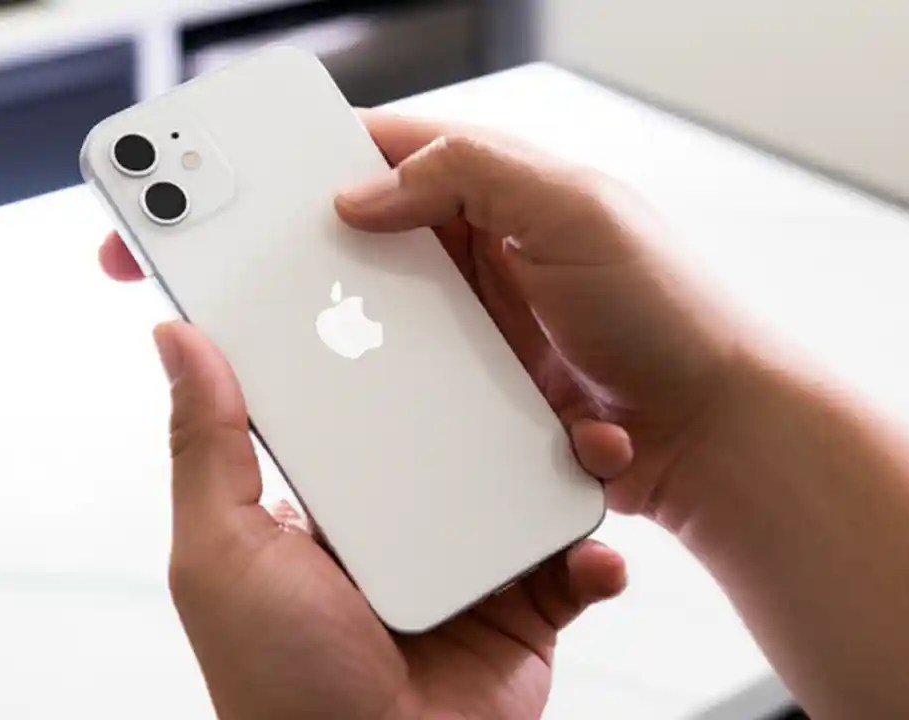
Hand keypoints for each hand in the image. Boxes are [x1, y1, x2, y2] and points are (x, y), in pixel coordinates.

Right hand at [102, 112, 753, 530]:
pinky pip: (404, 378)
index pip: (370, 158)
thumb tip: (361, 197)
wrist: (714, 431)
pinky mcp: (480, 389)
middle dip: (274, 248)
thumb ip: (470, 175)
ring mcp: (476, 324)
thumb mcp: (575, 209)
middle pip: (352, 237)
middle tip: (194, 265)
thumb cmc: (667, 311)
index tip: (210, 185)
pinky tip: (324, 399)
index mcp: (493, 190)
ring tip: (248, 338)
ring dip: (314, 322)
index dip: (286, 168)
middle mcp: (477, 250)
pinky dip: (364, 384)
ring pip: (369, 313)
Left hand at [148, 321, 624, 718]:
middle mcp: (403, 527)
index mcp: (332, 503)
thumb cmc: (277, 682)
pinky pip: (572, 568)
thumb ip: (207, 444)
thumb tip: (176, 339)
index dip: (390, 351)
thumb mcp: (224, 550)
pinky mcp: (523, 613)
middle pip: (460, 434)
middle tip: (531, 351)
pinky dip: (593, 556)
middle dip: (502, 394)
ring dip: (566, 463)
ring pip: (528, 489)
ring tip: (590, 441)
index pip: (367, 406)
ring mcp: (468, 567)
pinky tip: (592, 549)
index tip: (422, 288)